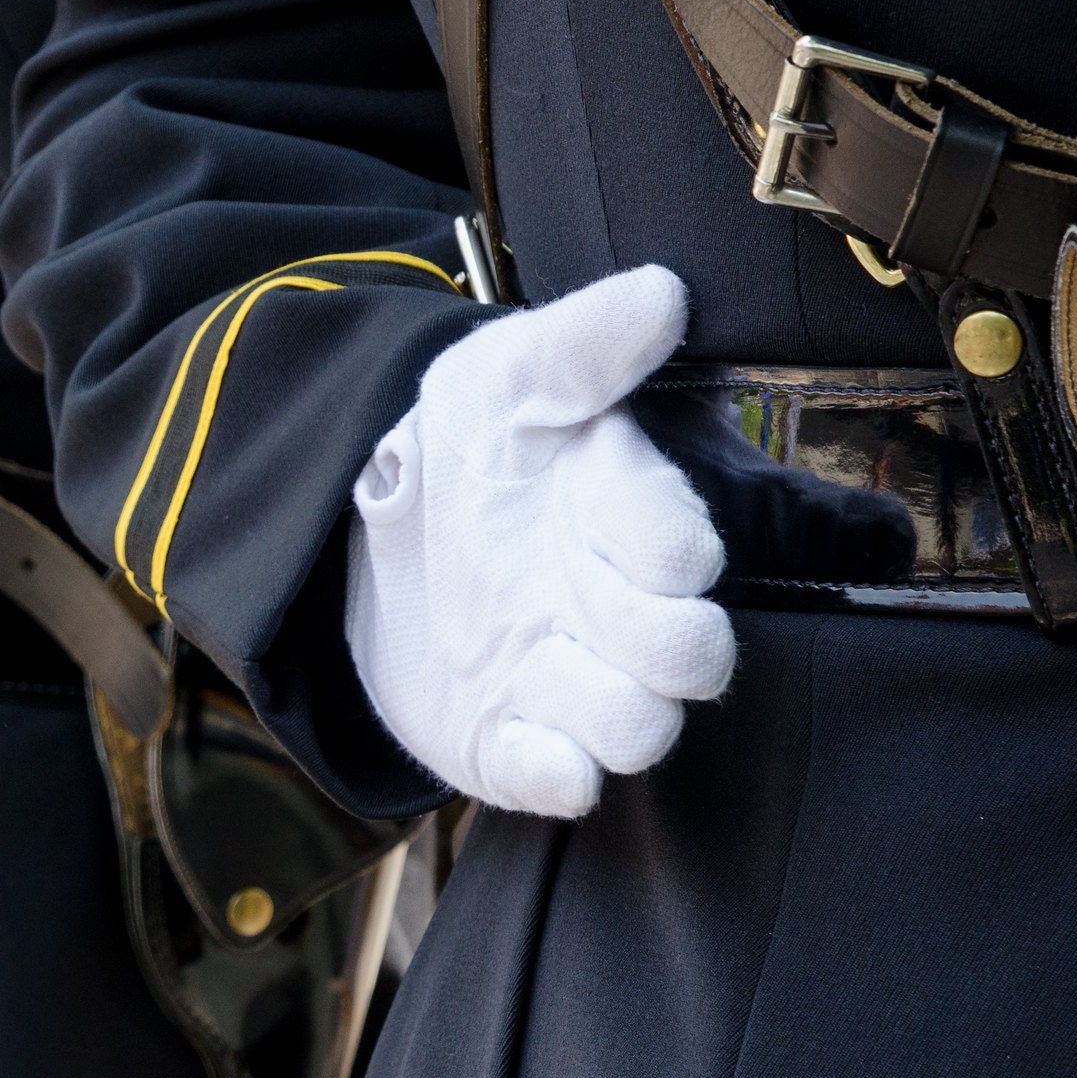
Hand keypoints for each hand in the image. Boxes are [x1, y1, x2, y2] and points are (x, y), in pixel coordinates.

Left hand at [345, 266, 735, 817]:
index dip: (663, 547)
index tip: (596, 517)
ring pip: (641, 733)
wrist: (382, 531)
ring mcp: (572, 682)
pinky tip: (506, 721)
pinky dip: (545, 768)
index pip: (690, 556)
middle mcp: (619, 611)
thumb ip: (580, 342)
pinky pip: (561, 785)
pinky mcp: (519, 743)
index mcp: (631, 522)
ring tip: (534, 656)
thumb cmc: (467, 449)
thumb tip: (660, 291)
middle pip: (694, 659)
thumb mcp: (503, 378)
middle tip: (572, 594)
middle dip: (647, 637)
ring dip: (599, 706)